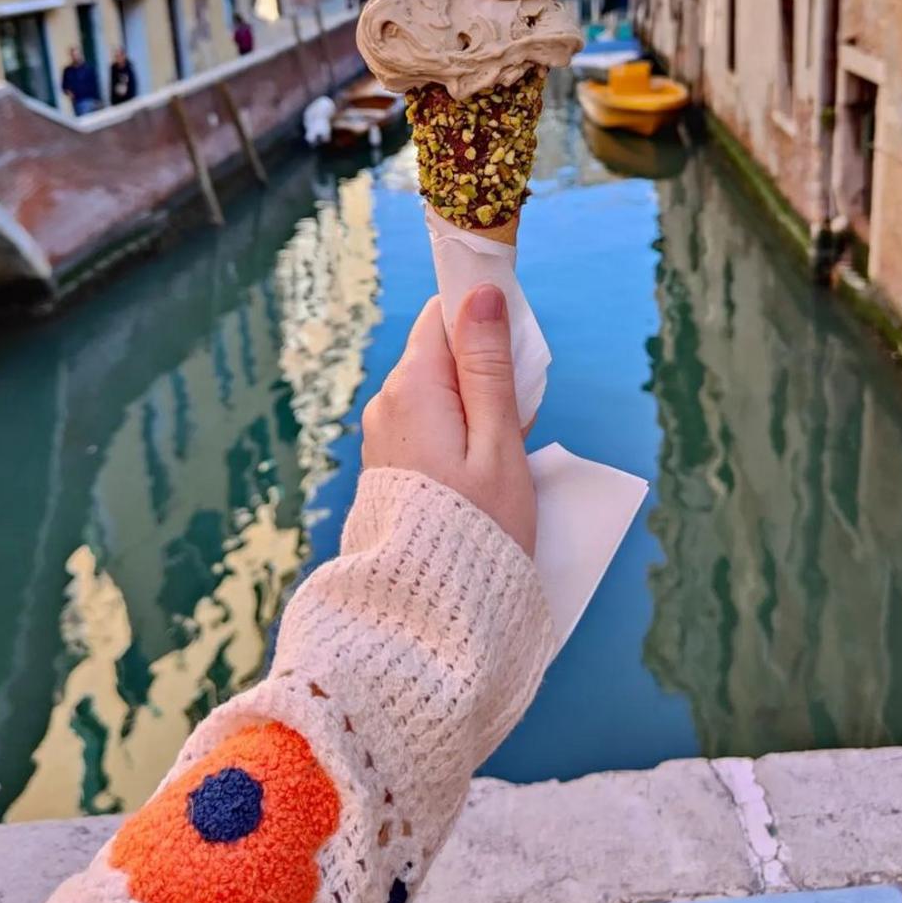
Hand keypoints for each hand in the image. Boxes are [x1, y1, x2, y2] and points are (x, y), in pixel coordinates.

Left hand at [362, 286, 536, 554]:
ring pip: (437, 393)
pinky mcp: (387, 464)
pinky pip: (427, 427)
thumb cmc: (477, 527)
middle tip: (519, 422)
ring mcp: (382, 436)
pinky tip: (479, 475)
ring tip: (501, 460)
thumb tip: (480, 294)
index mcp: (412, 387)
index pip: (441, 315)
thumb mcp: (498, 441)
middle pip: (441, 355)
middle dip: (485, 372)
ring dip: (474, 408)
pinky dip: (458, 436)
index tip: (517, 353)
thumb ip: (489, 365)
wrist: (430, 608)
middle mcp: (386, 403)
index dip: (483, 321)